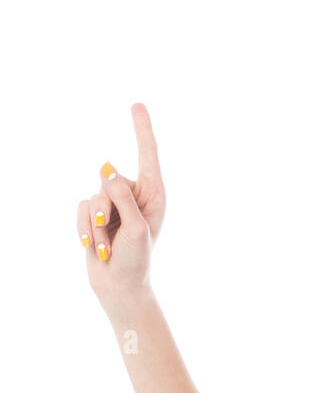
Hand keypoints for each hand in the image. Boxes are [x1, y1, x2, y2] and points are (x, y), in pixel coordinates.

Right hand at [78, 102, 165, 312]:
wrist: (119, 288)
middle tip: (114, 236)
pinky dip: (83, 229)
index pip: (148, 156)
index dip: (142, 130)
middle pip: (110, 179)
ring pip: (93, 195)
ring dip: (96, 227)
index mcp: (154, 195)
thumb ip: (122, 195)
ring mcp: (113, 204)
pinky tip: (92, 248)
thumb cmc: (136, 261)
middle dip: (106, 208)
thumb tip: (106, 167)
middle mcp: (134, 195)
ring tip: (107, 248)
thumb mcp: (135, 227)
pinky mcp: (95, 214)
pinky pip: (80, 208)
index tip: (137, 104)